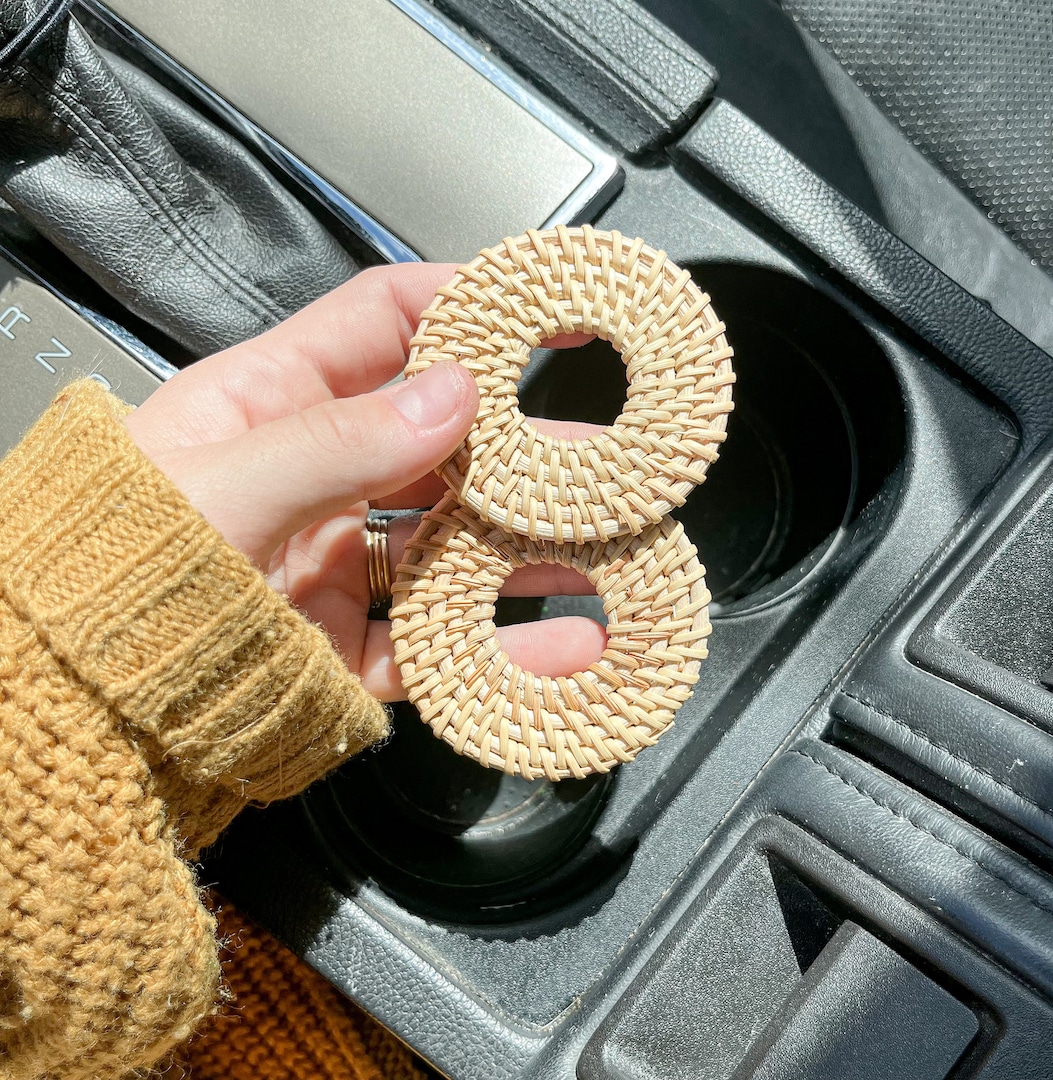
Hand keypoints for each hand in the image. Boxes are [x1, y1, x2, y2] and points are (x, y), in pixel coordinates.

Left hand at [124, 263, 605, 699]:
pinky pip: (436, 639)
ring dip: (526, 546)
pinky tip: (561, 645)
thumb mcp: (216, 490)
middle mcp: (313, 477)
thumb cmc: (110, 576)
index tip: (540, 307)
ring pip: (451, 539)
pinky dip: (499, 644)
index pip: (379, 324)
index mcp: (266, 405)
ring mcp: (333, 561)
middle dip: (519, 440)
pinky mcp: (344, 643)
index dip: (461, 305)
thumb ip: (335, 442)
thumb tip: (454, 394)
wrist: (78, 718)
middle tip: (596, 447)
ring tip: (600, 545)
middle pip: (437, 438)